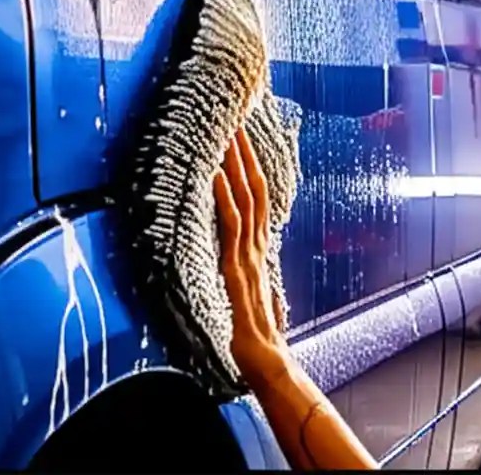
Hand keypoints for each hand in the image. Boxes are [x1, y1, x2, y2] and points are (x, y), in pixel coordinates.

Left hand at [214, 128, 289, 389]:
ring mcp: (248, 254)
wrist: (267, 359)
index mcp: (258, 251)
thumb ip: (249, 280)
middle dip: (246, 154)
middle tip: (238, 120)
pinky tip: (213, 173)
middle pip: (254, 189)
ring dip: (236, 164)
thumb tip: (245, 272)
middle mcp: (256, 246)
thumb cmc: (258, 336)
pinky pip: (229, 223)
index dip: (251, 170)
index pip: (257, 201)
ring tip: (228, 133)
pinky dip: (223, 195)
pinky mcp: (236, 266)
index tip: (244, 143)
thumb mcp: (251, 298)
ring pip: (244, 198)